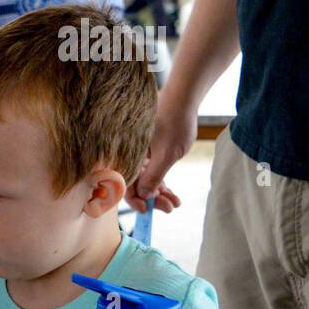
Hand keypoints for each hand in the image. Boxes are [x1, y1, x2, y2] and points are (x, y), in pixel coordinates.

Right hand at [126, 90, 192, 212]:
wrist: (183, 99)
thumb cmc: (174, 122)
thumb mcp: (167, 154)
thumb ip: (154, 176)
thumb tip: (144, 196)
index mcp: (129, 155)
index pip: (125, 183)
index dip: (134, 199)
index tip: (147, 210)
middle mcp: (131, 156)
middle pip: (135, 183)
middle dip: (151, 198)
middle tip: (169, 208)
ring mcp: (140, 154)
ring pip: (145, 180)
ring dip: (159, 194)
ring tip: (175, 203)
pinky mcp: (150, 152)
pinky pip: (152, 172)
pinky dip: (162, 183)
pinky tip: (173, 195)